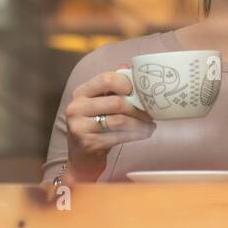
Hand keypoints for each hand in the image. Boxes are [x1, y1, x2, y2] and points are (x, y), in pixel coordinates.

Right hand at [64, 65, 155, 180]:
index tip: (139, 92)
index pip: (105, 79)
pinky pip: (119, 137)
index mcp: (81, 92)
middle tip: (151, 112)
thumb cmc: (95, 126)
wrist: (81, 158)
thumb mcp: (99, 104)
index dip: (126, 83)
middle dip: (138, 108)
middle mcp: (76, 107)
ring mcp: (80, 127)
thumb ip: (112, 87)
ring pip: (120, 120)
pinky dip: (136, 135)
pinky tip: (144, 133)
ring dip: (140, 123)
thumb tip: (131, 68)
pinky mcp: (88, 144)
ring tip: (150, 125)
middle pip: (116, 102)